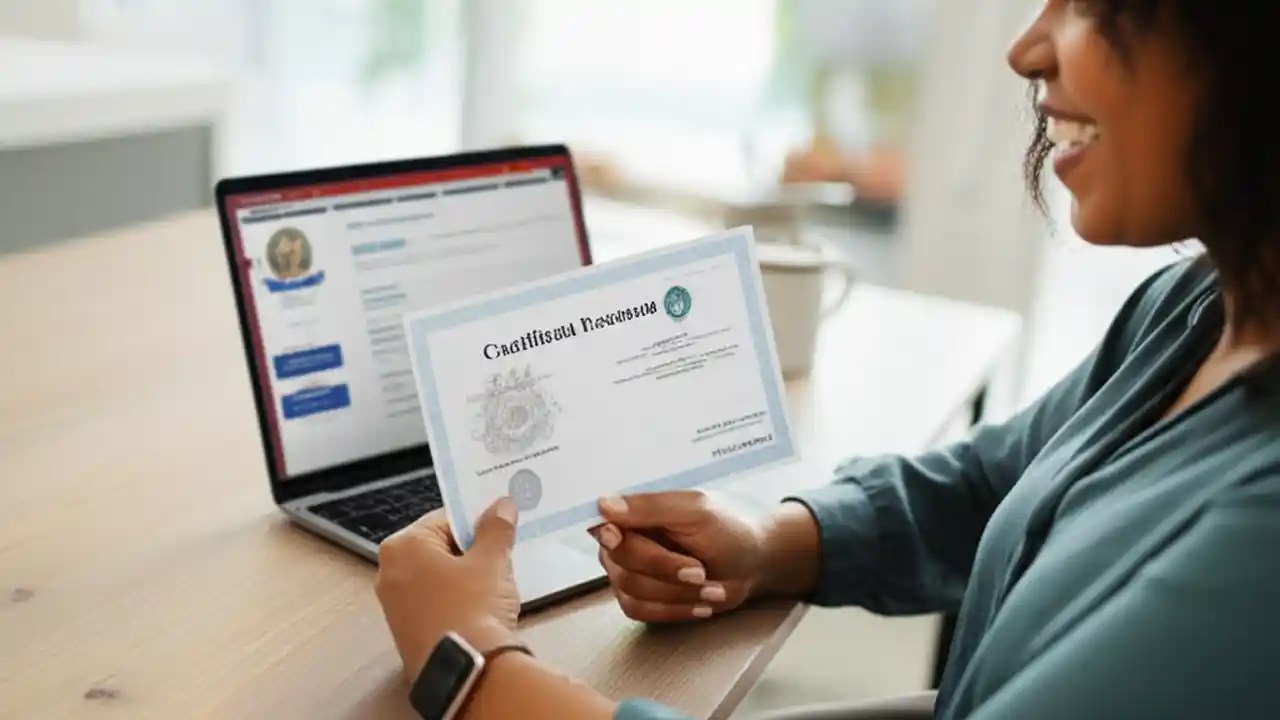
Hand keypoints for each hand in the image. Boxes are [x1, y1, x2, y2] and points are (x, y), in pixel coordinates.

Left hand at [375, 498, 520, 680]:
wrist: (466, 670)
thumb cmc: (473, 607)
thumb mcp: (492, 560)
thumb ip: (495, 527)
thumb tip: (500, 506)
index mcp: (403, 545)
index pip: (445, 519)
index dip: (476, 523)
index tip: (497, 532)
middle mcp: (388, 572)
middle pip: (437, 548)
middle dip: (468, 552)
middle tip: (497, 560)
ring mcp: (393, 606)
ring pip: (435, 578)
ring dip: (462, 579)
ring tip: (491, 589)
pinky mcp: (404, 633)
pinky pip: (431, 604)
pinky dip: (452, 603)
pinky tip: (477, 613)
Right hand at [593, 491, 767, 622]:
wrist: (752, 563)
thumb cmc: (729, 531)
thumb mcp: (696, 511)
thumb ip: (650, 507)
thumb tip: (604, 505)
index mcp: (632, 514)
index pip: (606, 528)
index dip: (618, 541)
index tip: (629, 544)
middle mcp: (624, 543)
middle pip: (623, 565)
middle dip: (667, 571)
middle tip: (700, 570)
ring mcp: (629, 573)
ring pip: (632, 592)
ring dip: (678, 593)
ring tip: (710, 587)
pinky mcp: (640, 599)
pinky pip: (640, 612)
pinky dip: (674, 610)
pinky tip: (699, 603)